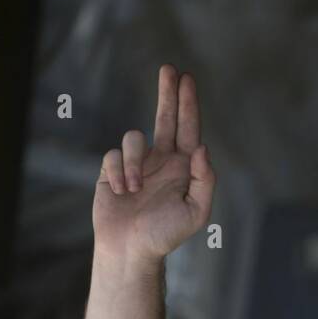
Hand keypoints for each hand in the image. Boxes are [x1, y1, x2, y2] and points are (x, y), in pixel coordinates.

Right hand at [92, 64, 215, 263]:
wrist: (131, 250)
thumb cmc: (165, 234)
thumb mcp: (196, 212)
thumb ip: (204, 179)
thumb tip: (201, 147)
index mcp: (183, 167)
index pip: (188, 129)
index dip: (188, 103)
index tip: (187, 79)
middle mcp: (162, 161)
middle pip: (165, 118)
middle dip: (167, 93)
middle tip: (169, 68)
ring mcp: (137, 164)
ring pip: (133, 138)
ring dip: (134, 163)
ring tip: (134, 189)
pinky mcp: (112, 170)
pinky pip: (112, 156)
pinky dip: (117, 173)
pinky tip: (120, 192)